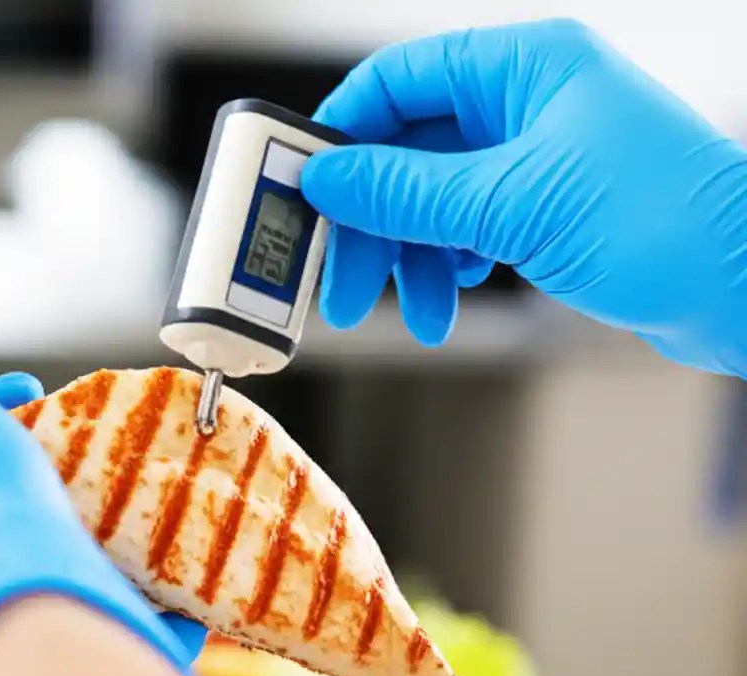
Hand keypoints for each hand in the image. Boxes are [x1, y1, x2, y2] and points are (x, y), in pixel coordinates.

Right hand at [301, 18, 746, 375]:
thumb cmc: (668, 224)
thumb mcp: (512, 205)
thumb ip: (407, 191)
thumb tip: (329, 178)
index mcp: (523, 67)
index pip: (398, 81)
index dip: (343, 134)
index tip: (305, 186)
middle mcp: (525, 101)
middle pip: (407, 150)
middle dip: (374, 221)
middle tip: (346, 279)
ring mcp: (535, 153)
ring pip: (432, 197)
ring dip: (412, 258)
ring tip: (416, 311)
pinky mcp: (545, 203)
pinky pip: (465, 225)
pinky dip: (447, 264)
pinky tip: (452, 295)